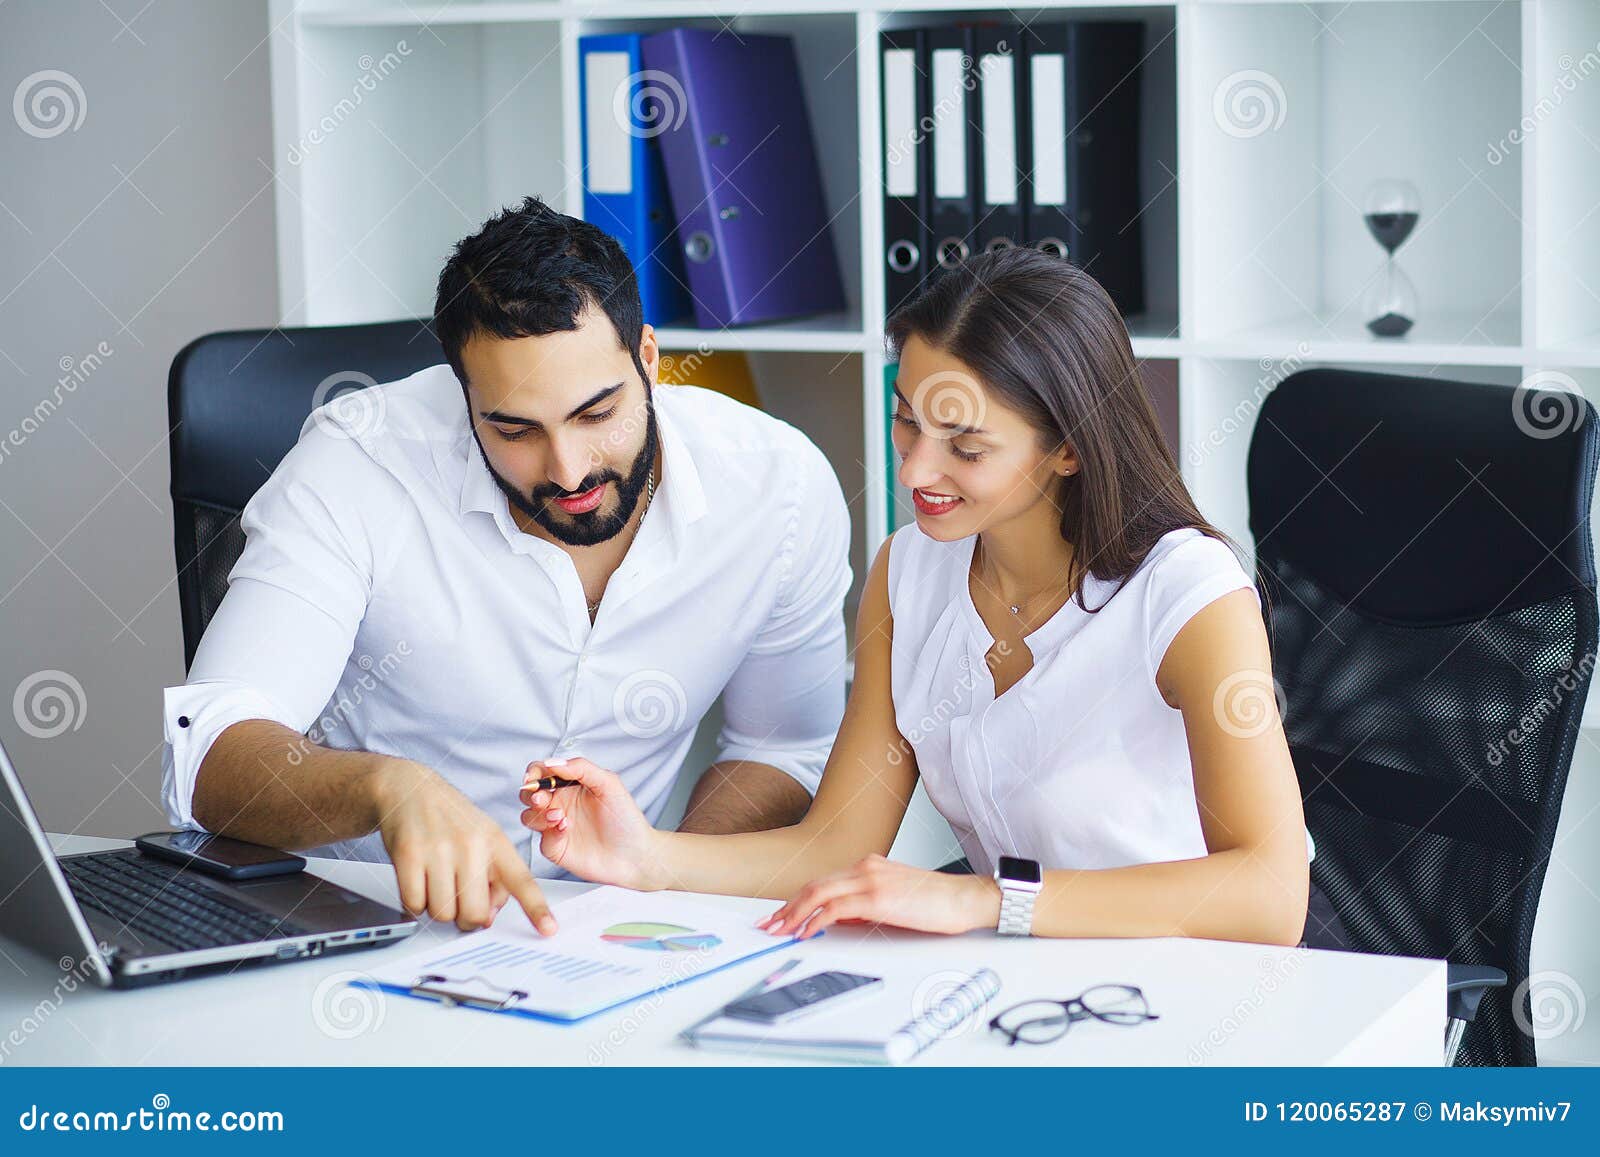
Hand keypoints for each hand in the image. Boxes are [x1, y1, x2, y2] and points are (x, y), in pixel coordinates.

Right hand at [372, 759, 555, 934]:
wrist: (410, 787)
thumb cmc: (450, 817)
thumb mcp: (484, 837)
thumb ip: (494, 877)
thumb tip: (487, 917)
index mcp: (496, 842)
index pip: (522, 881)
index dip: (537, 909)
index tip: (548, 929)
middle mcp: (472, 845)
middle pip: (475, 913)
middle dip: (466, 918)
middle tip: (459, 903)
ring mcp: (439, 849)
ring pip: (443, 912)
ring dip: (437, 908)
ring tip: (436, 883)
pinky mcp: (409, 855)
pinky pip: (414, 904)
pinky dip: (415, 902)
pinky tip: (418, 880)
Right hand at [519, 757, 663, 890]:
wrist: (635, 854)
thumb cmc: (626, 819)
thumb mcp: (609, 784)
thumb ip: (582, 768)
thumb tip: (553, 762)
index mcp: (571, 786)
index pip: (543, 772)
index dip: (534, 772)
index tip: (534, 776)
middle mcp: (561, 804)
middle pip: (530, 794)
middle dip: (530, 793)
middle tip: (542, 798)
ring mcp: (557, 826)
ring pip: (529, 816)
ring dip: (538, 814)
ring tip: (559, 816)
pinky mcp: (557, 848)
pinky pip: (542, 840)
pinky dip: (549, 834)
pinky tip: (565, 830)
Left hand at [756, 855, 1001, 937]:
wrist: (964, 899)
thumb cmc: (936, 902)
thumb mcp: (894, 900)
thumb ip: (866, 905)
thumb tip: (841, 920)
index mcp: (869, 866)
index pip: (823, 881)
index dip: (798, 899)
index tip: (782, 914)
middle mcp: (866, 867)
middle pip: (814, 885)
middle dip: (788, 907)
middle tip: (770, 924)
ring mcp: (871, 880)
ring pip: (819, 893)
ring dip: (795, 913)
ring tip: (780, 930)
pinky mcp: (878, 897)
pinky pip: (836, 908)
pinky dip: (817, 919)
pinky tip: (807, 932)